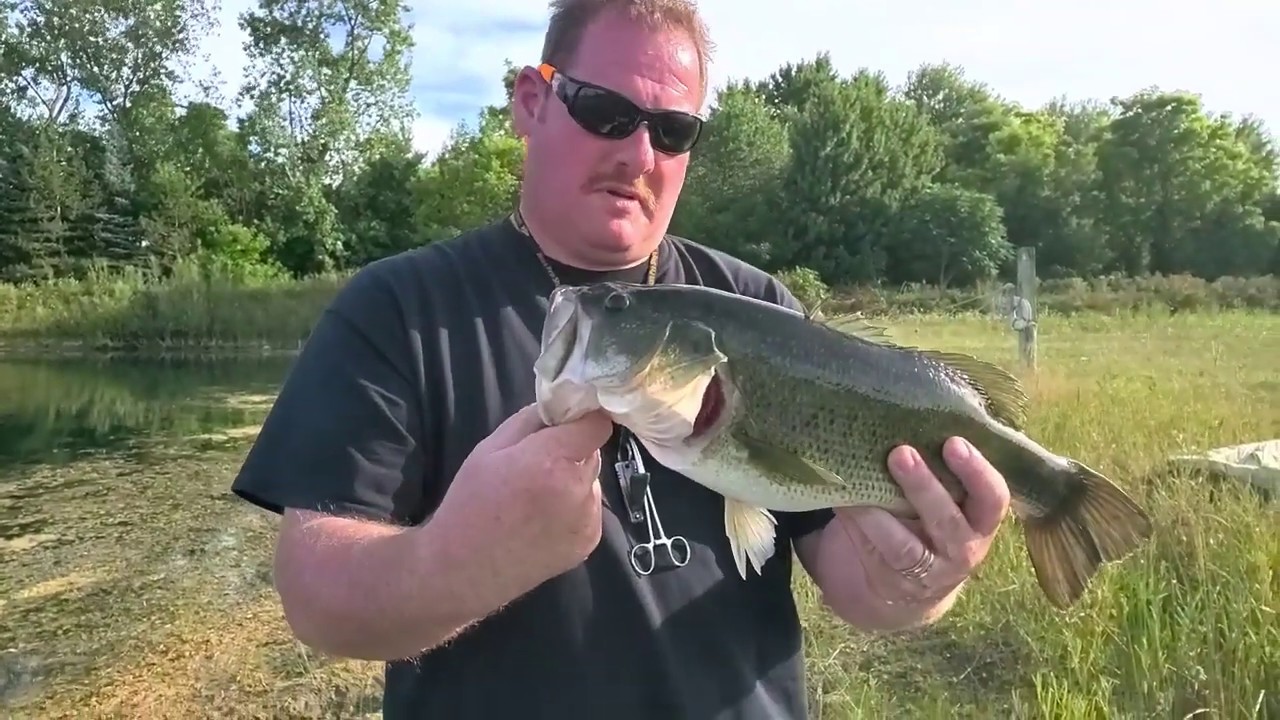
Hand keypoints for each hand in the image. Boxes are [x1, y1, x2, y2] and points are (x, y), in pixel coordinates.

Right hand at [429, 403, 613, 603]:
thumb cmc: (470, 503)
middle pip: (592, 452)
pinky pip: (590, 509)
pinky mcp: (589, 542)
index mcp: (552, 461)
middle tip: (539, 463)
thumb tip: (560, 406)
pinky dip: (574, 507)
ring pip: (592, 482)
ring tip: (538, 497)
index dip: (584, 418)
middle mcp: (578, 490)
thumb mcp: (490, 449)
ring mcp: (587, 520)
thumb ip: (530, 420)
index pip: (597, 424)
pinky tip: (544, 519)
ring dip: (574, 480)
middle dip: (572, 451)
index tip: (569, 421)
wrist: (464, 569)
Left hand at [834, 437, 1010, 605]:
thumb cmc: (930, 523)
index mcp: (981, 520)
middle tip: (901, 452)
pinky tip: (841, 500)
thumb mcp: (949, 501)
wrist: (907, 589)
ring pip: (905, 545)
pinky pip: (872, 551)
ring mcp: (926, 570)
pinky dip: (856, 522)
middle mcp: (962, 549)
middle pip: (947, 521)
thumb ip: (942, 470)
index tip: (954, 442)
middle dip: (924, 486)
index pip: (993, 497)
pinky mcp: (891, 579)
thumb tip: (910, 414)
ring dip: (879, 512)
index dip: (977, 472)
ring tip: (860, 479)